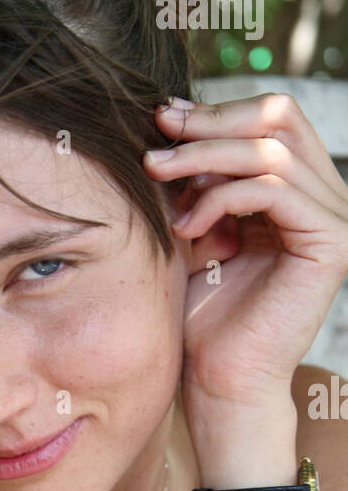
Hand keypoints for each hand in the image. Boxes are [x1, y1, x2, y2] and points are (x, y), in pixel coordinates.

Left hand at [144, 94, 347, 418]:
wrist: (217, 380)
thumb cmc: (201, 314)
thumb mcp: (195, 227)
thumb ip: (199, 177)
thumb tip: (174, 112)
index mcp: (298, 188)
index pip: (270, 118)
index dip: (215, 111)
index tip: (161, 118)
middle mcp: (325, 196)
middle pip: (279, 118)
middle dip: (211, 122)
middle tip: (160, 135)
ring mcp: (333, 218)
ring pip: (271, 151)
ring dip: (205, 158)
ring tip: (160, 176)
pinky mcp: (330, 243)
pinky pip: (275, 190)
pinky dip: (223, 197)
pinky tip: (187, 223)